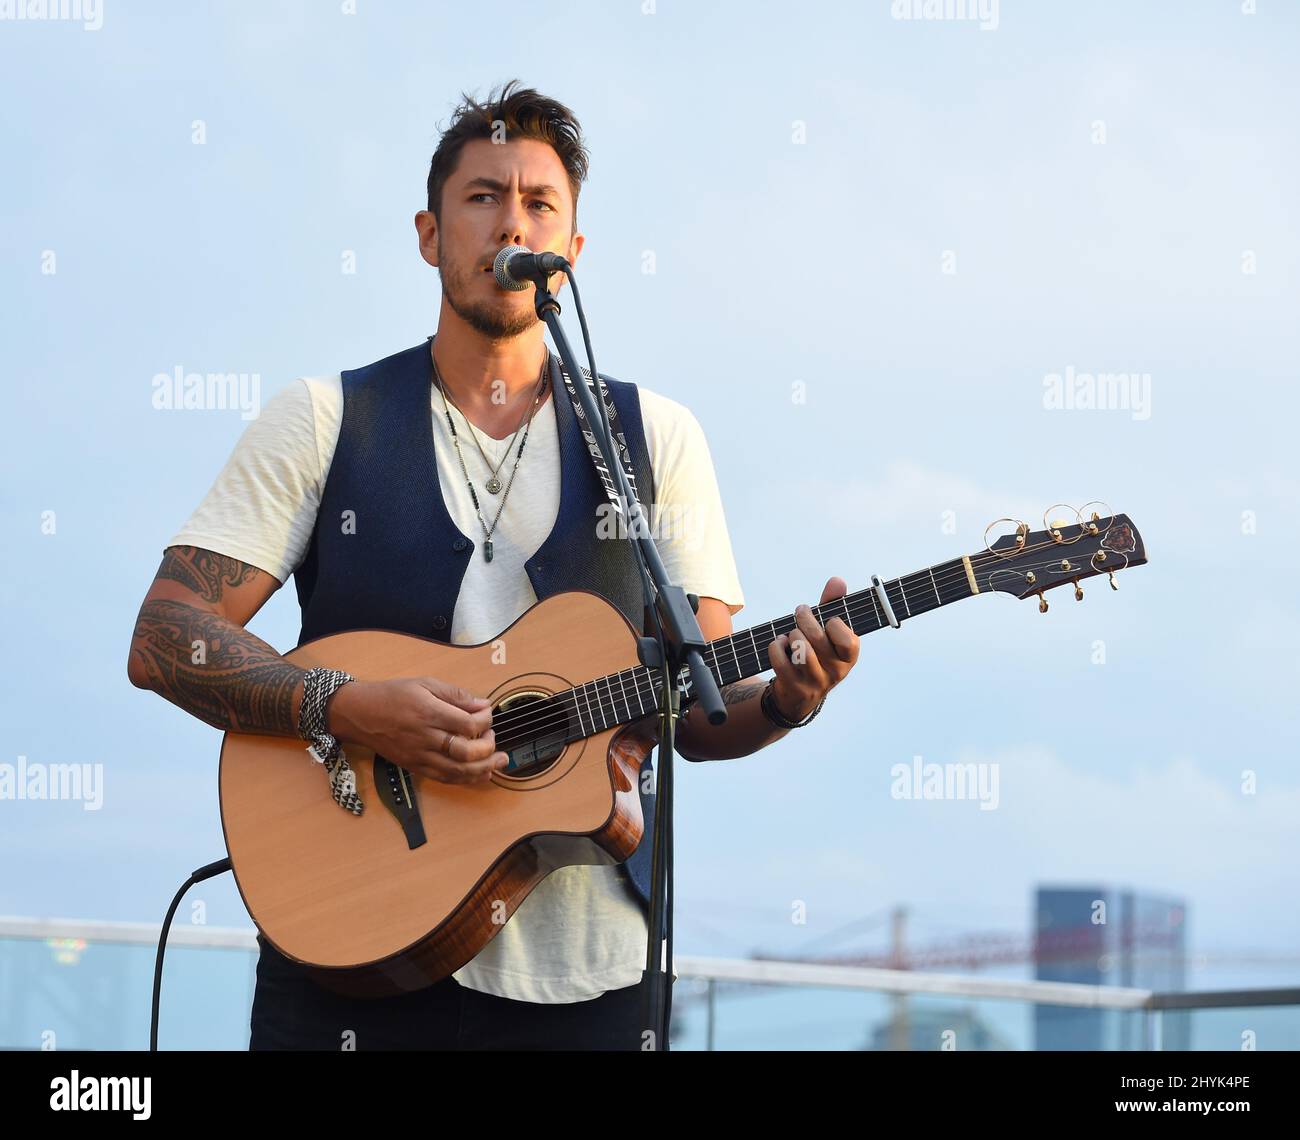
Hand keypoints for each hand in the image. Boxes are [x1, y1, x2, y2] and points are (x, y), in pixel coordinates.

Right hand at [328, 677, 508, 784]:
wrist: (361, 714)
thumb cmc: (392, 696)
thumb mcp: (425, 684)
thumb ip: (455, 694)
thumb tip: (481, 704)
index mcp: (429, 713)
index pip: (468, 724)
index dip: (485, 721)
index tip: (487, 715)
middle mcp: (425, 737)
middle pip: (465, 751)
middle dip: (488, 748)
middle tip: (493, 739)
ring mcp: (419, 755)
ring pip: (457, 770)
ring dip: (483, 769)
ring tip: (498, 763)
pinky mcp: (414, 766)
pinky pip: (443, 778)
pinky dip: (465, 779)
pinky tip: (479, 774)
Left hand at [767, 576, 859, 720]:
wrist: (800, 695)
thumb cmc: (817, 653)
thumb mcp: (828, 631)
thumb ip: (833, 605)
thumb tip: (837, 581)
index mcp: (849, 657)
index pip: (848, 639)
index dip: (834, 624)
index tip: (827, 619)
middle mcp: (836, 672)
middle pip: (817, 637)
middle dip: (804, 618)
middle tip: (801, 612)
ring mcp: (815, 681)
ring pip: (800, 649)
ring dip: (792, 634)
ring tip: (791, 634)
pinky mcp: (794, 687)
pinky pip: (780, 659)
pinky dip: (776, 646)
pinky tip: (780, 644)